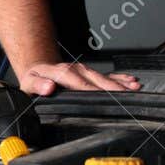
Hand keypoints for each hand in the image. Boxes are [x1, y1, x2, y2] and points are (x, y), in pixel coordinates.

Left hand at [18, 62, 141, 95]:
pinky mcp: (89, 73)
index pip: (80, 83)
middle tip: (128, 96)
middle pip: (97, 80)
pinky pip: (107, 75)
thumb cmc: (35, 79)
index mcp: (62, 73)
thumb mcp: (29, 83)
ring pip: (105, 77)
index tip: (106, 97)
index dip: (93, 90)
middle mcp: (76, 70)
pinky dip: (120, 78)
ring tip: (135, 87)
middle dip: (113, 88)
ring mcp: (84, 70)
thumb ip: (38, 85)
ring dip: (120, 83)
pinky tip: (132, 81)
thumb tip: (48, 87)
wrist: (38, 68)